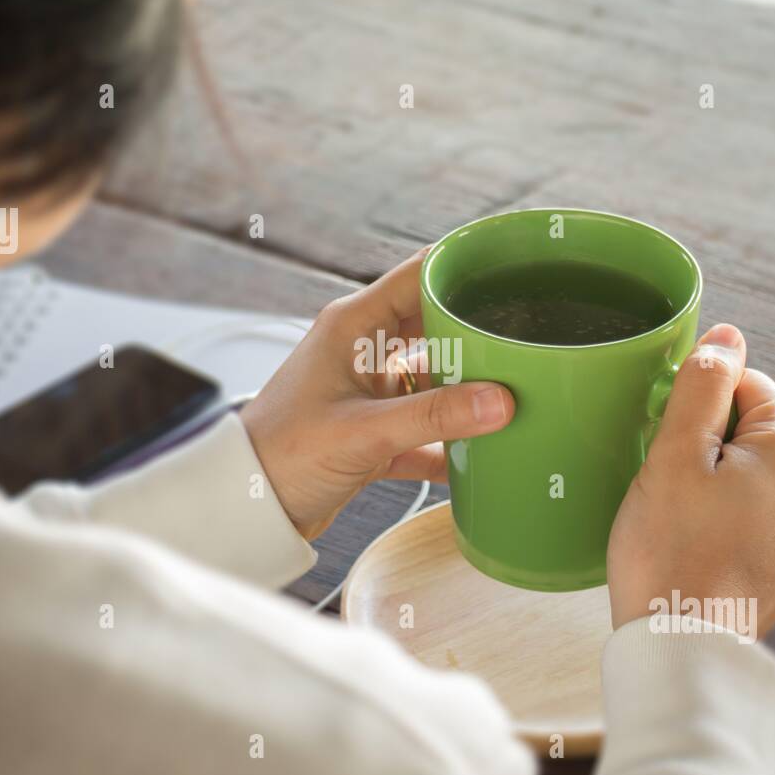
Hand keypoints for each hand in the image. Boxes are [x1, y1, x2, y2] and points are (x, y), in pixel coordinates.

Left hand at [241, 249, 514, 538]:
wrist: (244, 509)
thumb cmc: (280, 455)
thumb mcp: (363, 432)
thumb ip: (434, 416)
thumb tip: (500, 401)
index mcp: (353, 326)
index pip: (420, 276)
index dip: (465, 267)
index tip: (513, 266)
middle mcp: (363, 350)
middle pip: (436, 325)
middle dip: (480, 335)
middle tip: (530, 340)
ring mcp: (370, 391)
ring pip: (436, 379)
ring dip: (469, 391)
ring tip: (520, 395)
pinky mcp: (374, 431)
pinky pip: (426, 427)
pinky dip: (451, 441)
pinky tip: (484, 454)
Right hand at [607, 324, 774, 635]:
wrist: (682, 651)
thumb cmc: (670, 552)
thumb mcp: (674, 454)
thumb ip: (702, 385)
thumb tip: (728, 336)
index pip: (745, 385)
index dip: (695, 402)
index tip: (663, 435)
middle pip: (750, 433)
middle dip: (705, 445)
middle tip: (662, 480)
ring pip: (751, 480)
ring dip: (714, 485)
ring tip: (674, 519)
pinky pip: (754, 523)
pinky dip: (724, 524)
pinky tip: (692, 547)